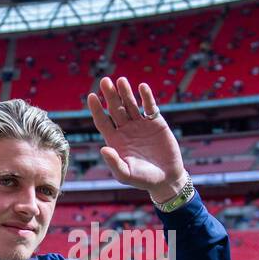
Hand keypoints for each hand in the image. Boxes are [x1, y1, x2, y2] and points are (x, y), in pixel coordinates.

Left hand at [86, 76, 187, 200]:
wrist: (166, 178)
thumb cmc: (143, 179)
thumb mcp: (126, 174)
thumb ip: (114, 163)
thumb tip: (103, 148)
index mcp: (115, 140)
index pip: (102, 121)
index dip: (96, 109)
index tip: (92, 96)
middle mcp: (125, 129)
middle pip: (115, 108)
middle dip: (110, 95)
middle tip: (105, 81)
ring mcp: (140, 124)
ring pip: (131, 104)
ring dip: (126, 92)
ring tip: (121, 80)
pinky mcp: (156, 122)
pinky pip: (150, 107)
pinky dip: (146, 97)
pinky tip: (142, 87)